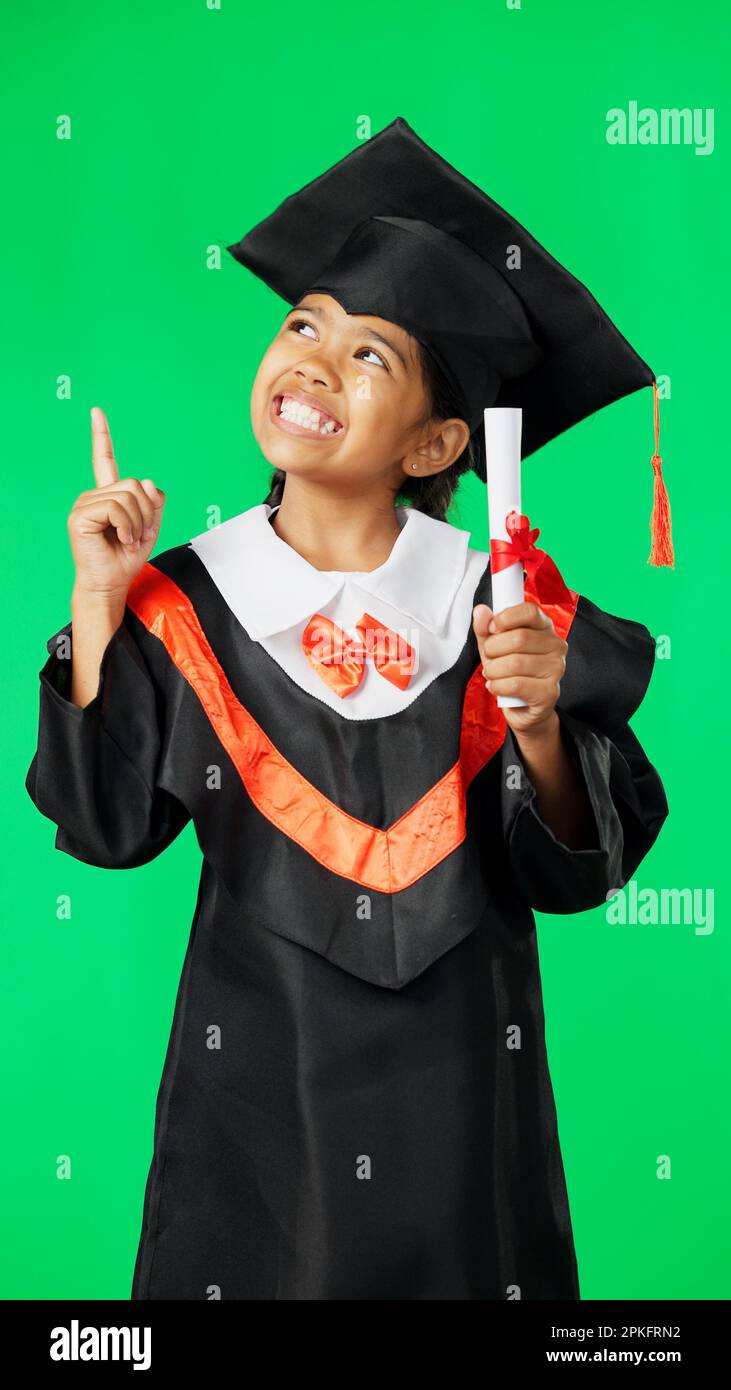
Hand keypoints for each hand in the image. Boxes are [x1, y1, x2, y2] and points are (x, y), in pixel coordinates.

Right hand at [68, 407, 165, 601]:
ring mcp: (84, 504)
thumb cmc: (126, 557)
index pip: (104, 460)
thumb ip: (153, 501)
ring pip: (127, 496)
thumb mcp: (150, 525)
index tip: (96, 411)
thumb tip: (145, 482)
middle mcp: (93, 495)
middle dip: (146, 512)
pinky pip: (116, 508)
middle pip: (133, 484)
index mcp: (108, 495)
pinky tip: (122, 540)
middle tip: (140, 534)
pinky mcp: (80, 516)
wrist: (112, 582)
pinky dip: (128, 526)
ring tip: (131, 539)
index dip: (102, 435)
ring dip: (138, 522)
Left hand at [472, 600, 567, 739]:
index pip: (530, 611)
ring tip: (492, 675)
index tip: (493, 628)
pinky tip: (497, 687)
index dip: (506, 618)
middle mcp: (556, 646)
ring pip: (515, 663)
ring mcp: (556, 669)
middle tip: (490, 658)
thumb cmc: (512, 675)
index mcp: (544, 629)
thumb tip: (480, 612)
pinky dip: (498, 686)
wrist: (523, 709)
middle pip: (519, 637)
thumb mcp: (494, 649)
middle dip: (493, 649)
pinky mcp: (549, 692)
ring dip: (493, 671)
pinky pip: (515, 684)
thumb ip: (486, 630)